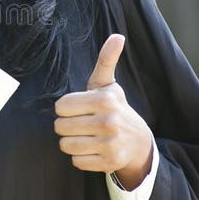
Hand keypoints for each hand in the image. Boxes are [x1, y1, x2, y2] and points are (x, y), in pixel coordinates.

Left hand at [54, 34, 152, 189]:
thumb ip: (106, 60)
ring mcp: (109, 144)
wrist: (138, 142)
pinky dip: (80, 157)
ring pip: (66, 146)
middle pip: (60, 127)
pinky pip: (76, 161)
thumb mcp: (109, 85)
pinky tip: (93, 150)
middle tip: (80, 124)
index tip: (78, 109)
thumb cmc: (115, 108)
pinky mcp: (108, 163)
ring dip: (71, 143)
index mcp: (104, 100)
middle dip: (66, 126)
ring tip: (85, 137)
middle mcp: (108, 122)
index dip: (65, 109)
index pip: (60, 107)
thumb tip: (117, 36)